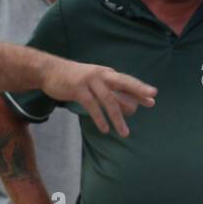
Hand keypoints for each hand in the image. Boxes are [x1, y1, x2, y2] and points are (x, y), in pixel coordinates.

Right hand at [41, 59, 156, 135]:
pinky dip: (100, 119)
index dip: (140, 89)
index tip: (153, 97)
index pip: (127, 81)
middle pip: (123, 83)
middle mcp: (101, 75)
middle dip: (138, 91)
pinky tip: (105, 129)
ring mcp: (89, 81)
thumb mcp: (95, 83)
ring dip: (118, 118)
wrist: (49, 70)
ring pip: (108, 100)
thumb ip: (111, 93)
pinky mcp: (78, 89)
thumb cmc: (75, 79)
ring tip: (124, 133)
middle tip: (151, 101)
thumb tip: (130, 107)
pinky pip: (92, 106)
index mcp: (106, 73)